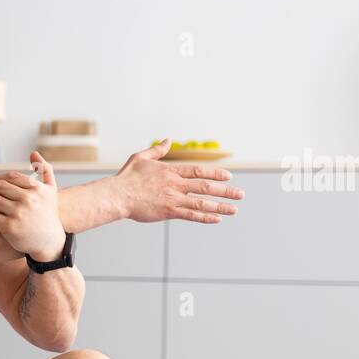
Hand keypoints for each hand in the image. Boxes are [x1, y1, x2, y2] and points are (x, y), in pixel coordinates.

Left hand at [0, 151, 65, 260]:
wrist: (49, 242)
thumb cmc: (48, 214)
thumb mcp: (51, 190)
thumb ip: (45, 169)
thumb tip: (33, 153)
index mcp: (37, 189)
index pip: (12, 177)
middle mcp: (29, 199)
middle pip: (0, 187)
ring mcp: (19, 213)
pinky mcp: (9, 227)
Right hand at [113, 138, 243, 223]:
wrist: (117, 196)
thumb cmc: (127, 177)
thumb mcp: (141, 157)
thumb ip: (157, 150)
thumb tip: (168, 140)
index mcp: (170, 171)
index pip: (198, 171)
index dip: (215, 173)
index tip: (228, 176)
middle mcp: (175, 184)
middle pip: (206, 186)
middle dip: (226, 190)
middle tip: (240, 194)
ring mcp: (173, 199)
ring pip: (202, 202)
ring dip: (221, 206)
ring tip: (235, 209)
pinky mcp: (168, 212)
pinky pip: (191, 215)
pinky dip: (205, 217)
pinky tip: (217, 219)